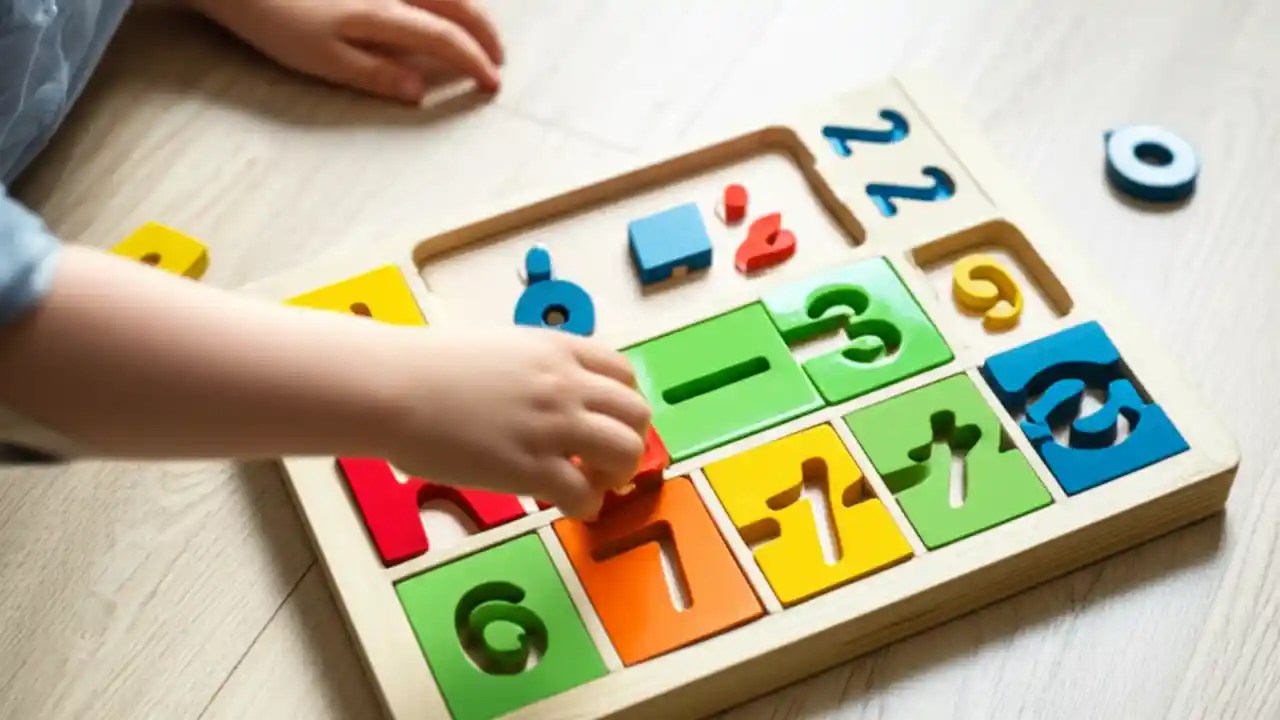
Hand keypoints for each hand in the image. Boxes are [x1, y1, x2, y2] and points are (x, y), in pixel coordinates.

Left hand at [186, 0, 503, 102]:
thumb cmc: (271, 16)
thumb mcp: (320, 58)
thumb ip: (374, 74)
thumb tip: (420, 91)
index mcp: (384, 14)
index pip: (446, 39)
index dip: (473, 62)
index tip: (491, 84)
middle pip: (456, 4)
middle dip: (483, 32)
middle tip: (496, 58)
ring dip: (466, 8)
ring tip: (475, 29)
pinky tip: (434, 6)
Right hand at [378, 327, 651, 518]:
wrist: (392, 388)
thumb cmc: (429, 367)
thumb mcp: (500, 348)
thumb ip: (536, 368)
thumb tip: (548, 393)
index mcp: (558, 349)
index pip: (623, 374)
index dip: (620, 404)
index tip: (605, 422)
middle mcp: (566, 384)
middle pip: (636, 414)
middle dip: (629, 441)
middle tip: (604, 461)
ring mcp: (553, 426)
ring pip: (625, 452)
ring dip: (617, 473)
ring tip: (592, 485)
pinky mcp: (532, 469)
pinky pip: (586, 495)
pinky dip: (586, 506)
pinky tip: (568, 506)